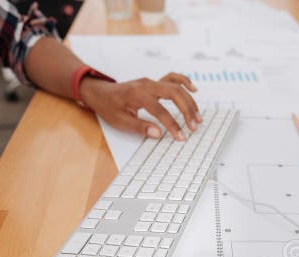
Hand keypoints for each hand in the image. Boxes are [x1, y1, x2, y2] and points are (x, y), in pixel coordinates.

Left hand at [80, 72, 200, 140]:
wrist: (100, 93)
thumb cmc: (109, 107)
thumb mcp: (120, 121)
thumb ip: (140, 127)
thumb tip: (159, 133)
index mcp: (138, 95)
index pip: (160, 111)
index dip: (172, 125)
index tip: (181, 137)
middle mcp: (147, 85)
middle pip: (174, 94)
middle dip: (187, 110)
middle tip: (194, 126)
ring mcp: (151, 82)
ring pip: (176, 87)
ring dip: (189, 100)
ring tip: (197, 116)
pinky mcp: (153, 82)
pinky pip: (172, 78)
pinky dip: (184, 82)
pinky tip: (194, 89)